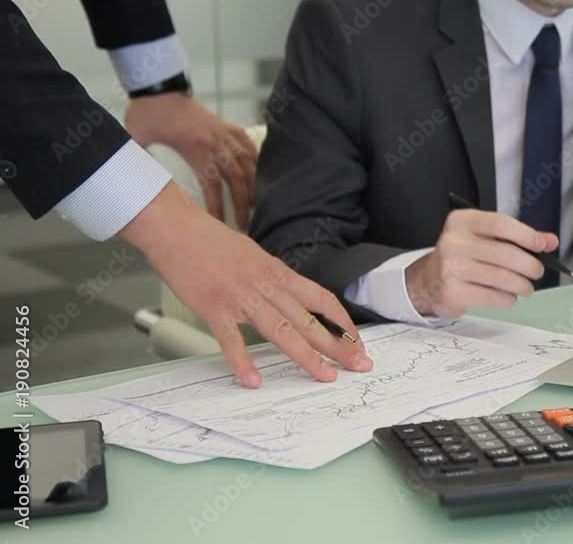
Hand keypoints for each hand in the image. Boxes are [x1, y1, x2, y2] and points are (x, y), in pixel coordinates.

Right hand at [120, 183, 371, 387]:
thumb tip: (290, 297)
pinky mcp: (215, 308)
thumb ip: (273, 278)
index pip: (322, 299)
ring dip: (307, 356)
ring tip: (325, 375)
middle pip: (310, 320)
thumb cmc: (211, 241)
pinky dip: (243, 363)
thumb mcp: (254, 256)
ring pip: (282, 331)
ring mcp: (242, 298)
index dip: (343, 322)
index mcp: (278, 272)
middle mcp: (267, 285)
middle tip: (358, 365)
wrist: (175, 228)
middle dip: (338, 345)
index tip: (356, 341)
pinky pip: (232, 341)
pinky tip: (254, 381)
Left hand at [125, 93, 257, 228]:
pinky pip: (248, 144)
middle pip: (236, 177)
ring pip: (248, 162)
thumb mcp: (137, 140)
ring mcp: (223, 133)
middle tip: (244, 222)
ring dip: (253, 184)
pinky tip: (258, 172)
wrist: (159, 87)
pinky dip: (256, 159)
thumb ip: (139, 163)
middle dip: (242, 202)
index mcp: (195, 148)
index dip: (218, 205)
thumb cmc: (148, 113)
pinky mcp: (226, 125)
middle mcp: (215, 142)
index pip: (212, 184)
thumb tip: (134, 186)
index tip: (219, 222)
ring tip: (255, 202)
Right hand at [405, 210, 558, 317]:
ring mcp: (451, 268)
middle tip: (537, 271)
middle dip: (530, 265)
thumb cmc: (463, 256)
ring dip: (522, 285)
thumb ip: (517, 237)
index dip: (527, 235)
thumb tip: (549, 241)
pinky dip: (508, 298)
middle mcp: (454, 242)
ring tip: (526, 287)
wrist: (429, 280)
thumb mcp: (485, 238)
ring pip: (502, 278)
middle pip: (505, 253)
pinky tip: (508, 296)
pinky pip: (493, 296)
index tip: (542, 246)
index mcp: (463, 222)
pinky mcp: (453, 292)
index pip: (500, 224)